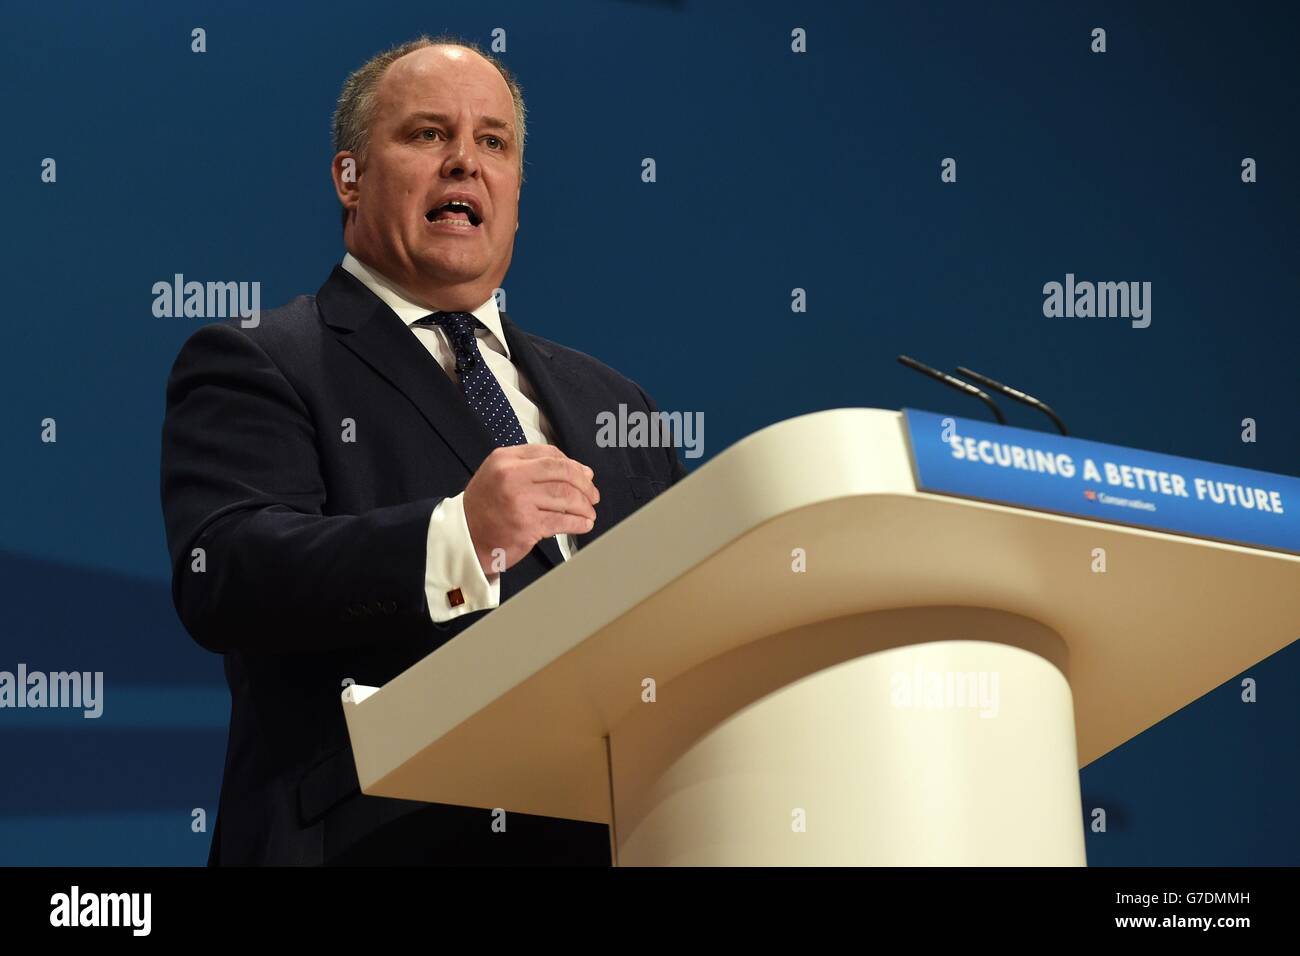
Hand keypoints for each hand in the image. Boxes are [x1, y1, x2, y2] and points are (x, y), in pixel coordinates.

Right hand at [462, 444, 599, 575]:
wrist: (465, 537)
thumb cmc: (485, 506)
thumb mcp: (499, 474)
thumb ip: (533, 467)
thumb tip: (580, 471)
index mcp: (505, 459)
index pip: (550, 454)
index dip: (574, 465)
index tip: (585, 475)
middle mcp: (511, 476)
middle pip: (562, 473)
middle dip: (585, 484)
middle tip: (593, 495)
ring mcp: (519, 501)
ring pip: (565, 497)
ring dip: (584, 506)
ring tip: (589, 512)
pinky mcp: (526, 526)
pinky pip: (561, 521)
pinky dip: (578, 523)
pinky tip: (583, 525)